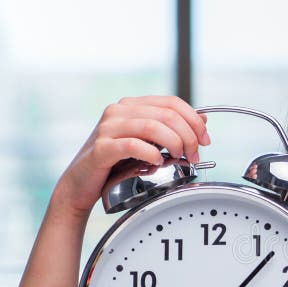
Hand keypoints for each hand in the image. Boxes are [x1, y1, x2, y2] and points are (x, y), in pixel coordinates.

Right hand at [53, 96, 209, 217]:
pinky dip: (151, 153)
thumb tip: (203, 119)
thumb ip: (170, 129)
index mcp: (132, 106)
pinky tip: (157, 162)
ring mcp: (107, 128)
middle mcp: (118, 112)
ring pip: (152, 126)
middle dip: (188, 136)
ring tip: (178, 157)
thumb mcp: (148, 143)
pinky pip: (133, 145)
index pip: (172, 102)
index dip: (194, 120)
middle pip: (166, 114)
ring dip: (173, 143)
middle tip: (193, 155)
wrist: (82, 184)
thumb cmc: (116, 164)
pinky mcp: (101, 148)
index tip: (205, 140)